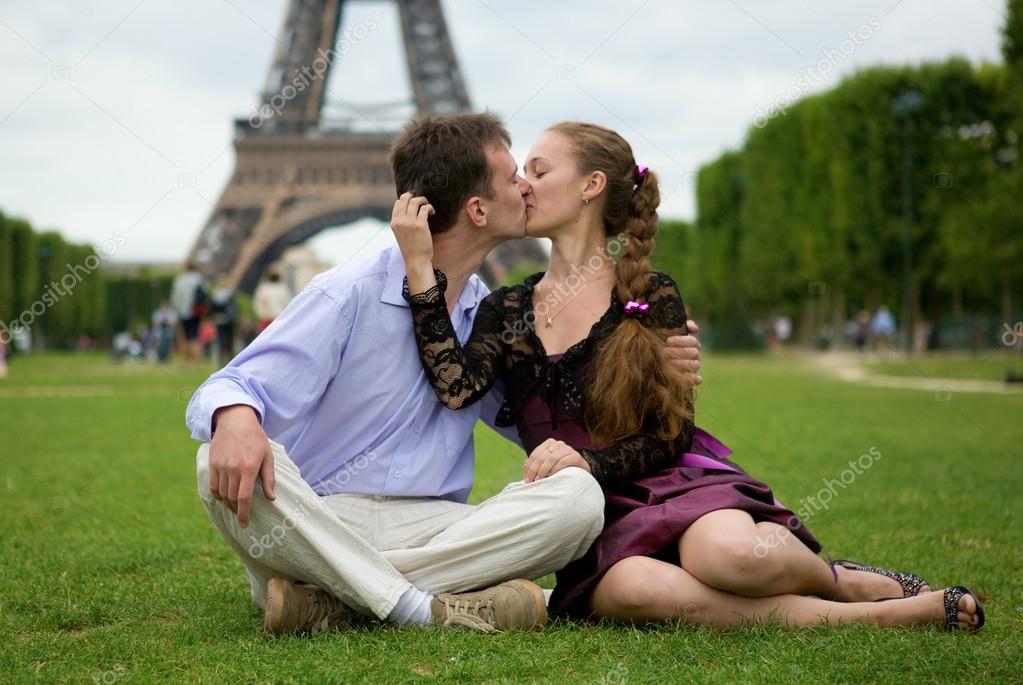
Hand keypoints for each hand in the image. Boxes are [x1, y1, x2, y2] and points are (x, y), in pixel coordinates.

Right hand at [208, 404, 275, 527]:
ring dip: (228, 503)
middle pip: (232, 498)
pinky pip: (213, 486)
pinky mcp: (212, 464)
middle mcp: (233, 468)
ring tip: (235, 506)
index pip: (244, 498)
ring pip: (222, 494)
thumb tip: (271, 498)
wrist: (235, 420)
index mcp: (248, 467)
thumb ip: (269, 478)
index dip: (244, 514)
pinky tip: (224, 496)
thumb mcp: (267, 456)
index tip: (245, 524)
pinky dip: (218, 495)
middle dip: (237, 510)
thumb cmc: (255, 438)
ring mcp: (221, 466)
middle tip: (243, 514)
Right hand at [390, 192, 436, 292]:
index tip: (414, 200)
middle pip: (406, 199)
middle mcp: (400, 221)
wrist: (416, 260)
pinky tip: (432, 212)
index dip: (407, 198)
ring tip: (428, 206)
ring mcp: (410, 222)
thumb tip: (408, 208)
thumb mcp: (400, 233)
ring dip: (423, 200)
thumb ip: (401, 221)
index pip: (398, 202)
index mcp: (394, 222)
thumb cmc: (410, 248)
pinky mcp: (420, 225)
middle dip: (415, 196)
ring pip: (415, 201)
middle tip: (422, 201)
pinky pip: (425, 208)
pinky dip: (430, 207)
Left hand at [524, 438, 590, 482]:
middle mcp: (558, 444)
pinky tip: (551, 476)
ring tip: (540, 480)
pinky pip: (563, 461)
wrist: (581, 473)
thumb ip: (537, 464)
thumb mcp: (547, 465)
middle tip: (531, 481)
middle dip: (534, 470)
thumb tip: (525, 464)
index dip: (529, 467)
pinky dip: (555, 469)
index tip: (526, 479)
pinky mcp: (576, 456)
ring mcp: (568, 449)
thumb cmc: (561, 469)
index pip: (535, 454)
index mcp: (549, 443)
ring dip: (543, 470)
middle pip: (542, 456)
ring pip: (551, 458)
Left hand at [665, 319, 701, 384]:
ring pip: (695, 364)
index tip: (668, 340)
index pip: (692, 341)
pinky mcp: (690, 378)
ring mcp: (694, 367)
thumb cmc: (660, 341)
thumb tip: (694, 328)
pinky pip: (695, 378)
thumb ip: (680, 325)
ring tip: (668, 363)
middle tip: (664, 351)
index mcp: (692, 343)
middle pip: (694, 352)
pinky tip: (686, 376)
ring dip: (682, 363)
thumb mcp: (667, 330)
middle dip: (678, 352)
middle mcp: (695, 355)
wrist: (652, 358)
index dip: (681, 340)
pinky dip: (692, 377)